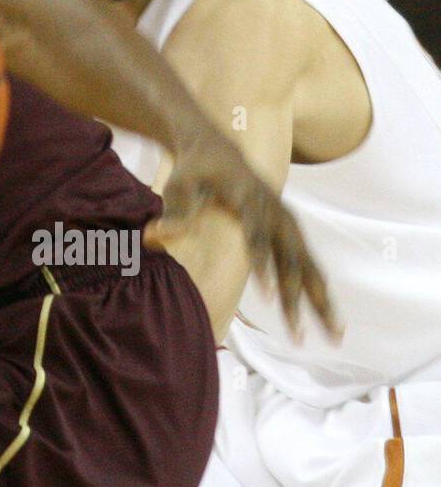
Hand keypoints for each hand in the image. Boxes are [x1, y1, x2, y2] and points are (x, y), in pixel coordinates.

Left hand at [144, 127, 336, 339]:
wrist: (217, 149)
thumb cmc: (193, 170)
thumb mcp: (179, 185)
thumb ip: (173, 212)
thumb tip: (152, 237)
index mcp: (249, 196)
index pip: (257, 233)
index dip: (263, 264)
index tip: (270, 298)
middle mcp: (275, 210)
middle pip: (291, 256)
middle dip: (296, 296)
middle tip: (298, 335)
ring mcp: (287, 220)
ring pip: (308, 264)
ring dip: (320, 300)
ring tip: (334, 337)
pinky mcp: (290, 229)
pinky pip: (308, 263)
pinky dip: (319, 289)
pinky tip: (329, 320)